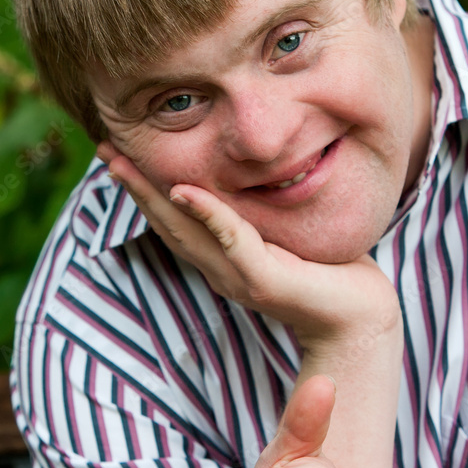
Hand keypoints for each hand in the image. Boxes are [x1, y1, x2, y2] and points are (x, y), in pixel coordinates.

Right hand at [99, 144, 400, 347]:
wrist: (363, 318)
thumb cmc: (331, 271)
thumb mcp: (286, 233)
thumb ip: (261, 213)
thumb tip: (253, 174)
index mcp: (223, 259)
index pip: (174, 220)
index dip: (145, 190)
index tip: (120, 155)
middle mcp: (221, 269)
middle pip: (167, 223)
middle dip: (134, 186)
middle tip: (105, 150)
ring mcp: (239, 277)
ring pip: (185, 230)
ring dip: (152, 196)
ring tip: (123, 164)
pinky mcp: (265, 280)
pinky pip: (232, 240)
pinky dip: (207, 214)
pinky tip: (183, 190)